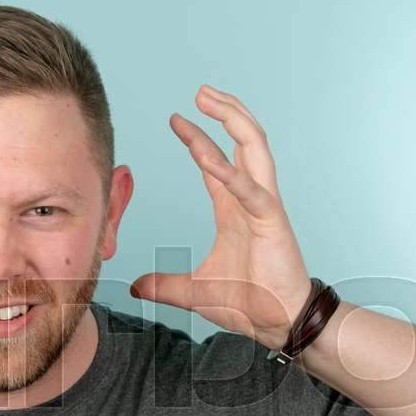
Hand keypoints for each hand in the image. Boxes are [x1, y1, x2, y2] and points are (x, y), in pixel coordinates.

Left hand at [128, 85, 315, 351]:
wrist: (280, 324)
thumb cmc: (250, 304)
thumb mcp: (194, 293)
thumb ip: (164, 286)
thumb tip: (135, 287)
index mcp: (235, 208)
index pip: (215, 162)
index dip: (198, 139)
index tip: (176, 119)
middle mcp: (252, 199)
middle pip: (242, 142)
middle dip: (224, 112)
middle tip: (200, 91)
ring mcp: (264, 206)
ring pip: (254, 149)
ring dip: (233, 120)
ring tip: (209, 99)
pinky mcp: (272, 222)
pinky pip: (251, 190)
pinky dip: (230, 173)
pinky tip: (208, 158)